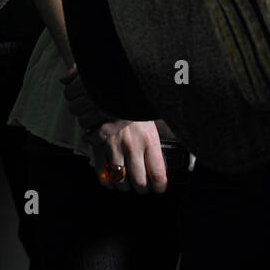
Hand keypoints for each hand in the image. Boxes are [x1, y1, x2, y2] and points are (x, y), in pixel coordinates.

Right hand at [60, 69, 167, 193]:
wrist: (111, 81)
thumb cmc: (133, 97)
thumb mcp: (151, 112)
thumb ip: (157, 130)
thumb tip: (171, 134)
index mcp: (149, 139)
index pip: (158, 173)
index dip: (159, 185)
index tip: (159, 188)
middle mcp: (133, 145)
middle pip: (139, 181)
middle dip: (142, 188)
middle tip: (143, 188)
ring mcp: (114, 146)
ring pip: (119, 179)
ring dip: (123, 185)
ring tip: (126, 186)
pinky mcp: (98, 143)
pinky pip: (100, 169)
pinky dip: (104, 180)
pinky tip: (108, 182)